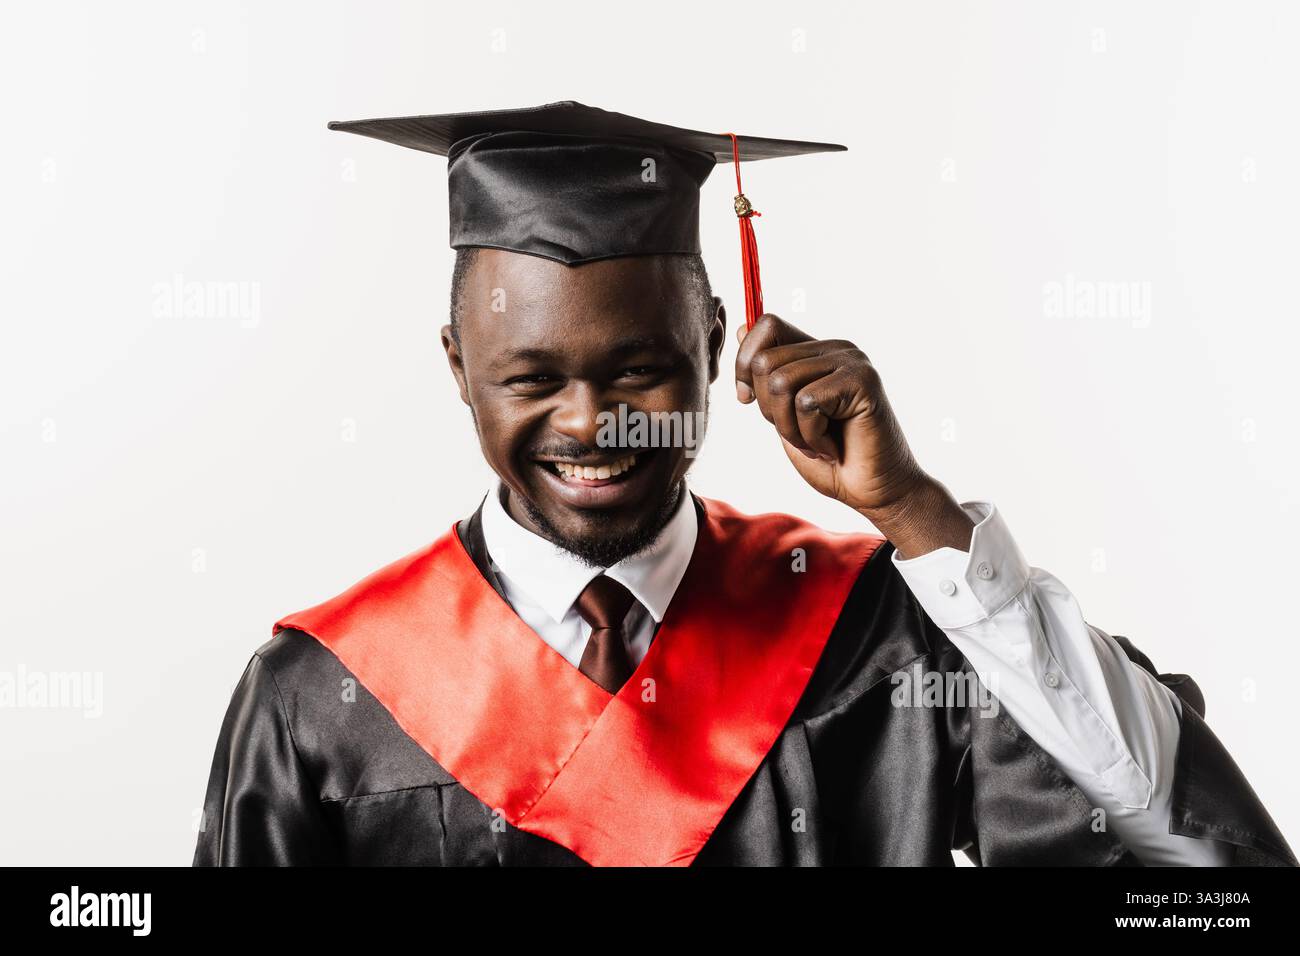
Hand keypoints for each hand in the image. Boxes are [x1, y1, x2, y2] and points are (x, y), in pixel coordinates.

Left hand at [735, 314, 972, 556]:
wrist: (874, 492)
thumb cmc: (831, 459)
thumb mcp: (783, 414)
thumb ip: (766, 375)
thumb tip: (739, 327)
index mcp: (815, 352)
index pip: (766, 326)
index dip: (744, 364)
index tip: (747, 399)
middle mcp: (834, 349)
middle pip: (764, 361)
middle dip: (769, 411)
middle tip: (801, 434)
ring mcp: (852, 361)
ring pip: (781, 382)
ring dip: (790, 428)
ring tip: (818, 443)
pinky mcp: (862, 381)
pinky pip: (807, 402)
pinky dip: (811, 437)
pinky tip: (833, 447)